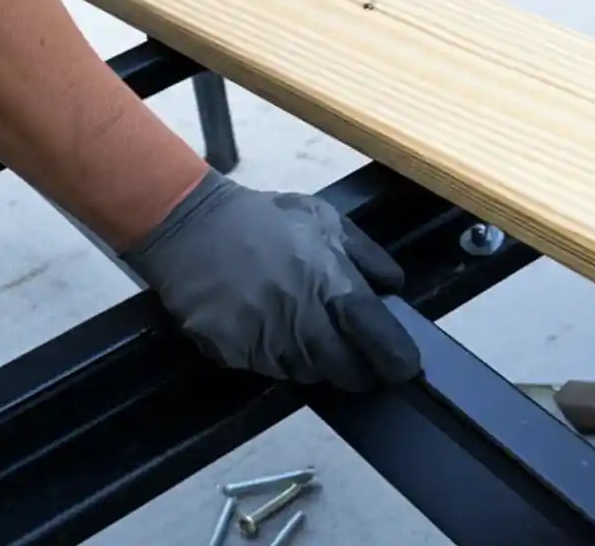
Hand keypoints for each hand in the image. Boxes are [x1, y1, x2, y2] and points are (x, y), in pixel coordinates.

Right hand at [121, 169, 421, 390]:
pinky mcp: (233, 353)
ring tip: (308, 332)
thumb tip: (394, 288)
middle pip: (347, 371)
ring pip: (308, 374)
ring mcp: (265, 340)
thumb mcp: (325, 220)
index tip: (403, 366)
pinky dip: (277, 357)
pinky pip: (268, 370)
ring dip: (317, 363)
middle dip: (359, 370)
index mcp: (332, 285)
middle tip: (360, 358)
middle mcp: (303, 320)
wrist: (190, 227)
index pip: (380, 341)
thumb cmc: (264, 221)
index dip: (397, 361)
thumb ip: (367, 255)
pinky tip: (270, 329)